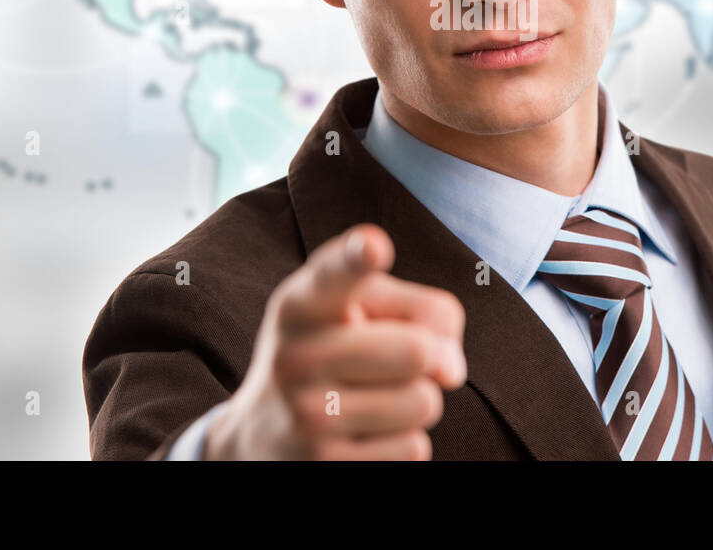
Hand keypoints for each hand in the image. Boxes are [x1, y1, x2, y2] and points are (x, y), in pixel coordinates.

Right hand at [203, 223, 466, 458]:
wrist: (261, 433)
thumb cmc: (329, 350)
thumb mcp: (356, 309)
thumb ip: (420, 308)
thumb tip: (451, 367)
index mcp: (301, 303)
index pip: (334, 274)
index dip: (356, 257)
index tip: (374, 247)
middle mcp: (295, 356)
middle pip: (417, 350)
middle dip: (431, 357)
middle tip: (404, 359)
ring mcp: (306, 416)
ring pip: (423, 401)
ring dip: (417, 400)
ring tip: (375, 396)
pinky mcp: (325, 466)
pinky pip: (414, 447)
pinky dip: (403, 439)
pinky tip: (363, 433)